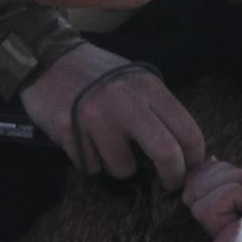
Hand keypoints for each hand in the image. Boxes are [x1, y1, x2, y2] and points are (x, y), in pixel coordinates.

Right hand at [18, 41, 204, 187]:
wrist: (47, 59)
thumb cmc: (97, 73)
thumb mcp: (135, 79)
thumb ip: (156, 107)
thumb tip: (183, 149)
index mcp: (148, 88)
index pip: (187, 130)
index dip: (194, 158)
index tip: (191, 168)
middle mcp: (125, 103)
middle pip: (166, 153)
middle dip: (172, 175)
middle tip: (169, 182)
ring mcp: (95, 120)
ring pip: (122, 167)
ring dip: (118, 165)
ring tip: (106, 145)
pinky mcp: (68, 133)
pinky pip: (90, 165)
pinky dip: (89, 159)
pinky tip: (82, 139)